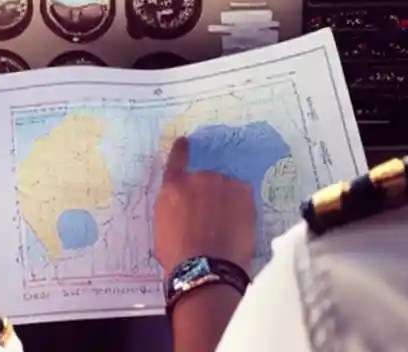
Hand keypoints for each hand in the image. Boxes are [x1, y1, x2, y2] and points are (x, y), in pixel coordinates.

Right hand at [154, 137, 256, 273]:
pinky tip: (239, 226)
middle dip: (209, 196)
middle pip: (206, 181)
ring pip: (227, 189)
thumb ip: (174, 209)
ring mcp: (222, 182)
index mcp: (172, 188)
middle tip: (212, 221)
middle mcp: (197, 178)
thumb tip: (186, 208)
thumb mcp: (164, 228)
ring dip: (227, 202)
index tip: (184, 141)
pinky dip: (242, 207)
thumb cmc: (178, 256)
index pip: (176, 161)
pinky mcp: (243, 191)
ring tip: (227, 228)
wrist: (205, 267)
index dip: (180, 150)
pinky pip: (243, 196)